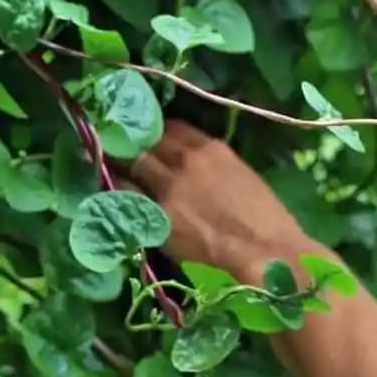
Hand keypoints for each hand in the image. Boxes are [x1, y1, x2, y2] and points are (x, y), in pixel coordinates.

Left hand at [126, 121, 307, 281]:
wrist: (264, 249)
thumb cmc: (263, 216)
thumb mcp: (241, 174)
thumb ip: (211, 164)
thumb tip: (190, 164)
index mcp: (210, 148)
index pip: (171, 128)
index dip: (157, 132)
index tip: (149, 138)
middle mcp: (185, 161)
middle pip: (147, 142)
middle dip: (134, 145)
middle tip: (121, 149)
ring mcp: (169, 188)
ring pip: (134, 165)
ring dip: (121, 164)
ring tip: (112, 166)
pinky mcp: (158, 216)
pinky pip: (129, 197)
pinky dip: (120, 192)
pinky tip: (114, 194)